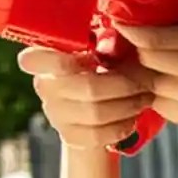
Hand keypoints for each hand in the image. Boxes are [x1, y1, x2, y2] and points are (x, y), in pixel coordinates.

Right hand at [18, 48, 151, 148]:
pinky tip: (132, 118)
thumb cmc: (107, 62)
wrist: (104, 97)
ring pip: (96, 114)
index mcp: (45, 57)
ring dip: (128, 106)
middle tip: (145, 83)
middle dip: (125, 86)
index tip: (95, 57)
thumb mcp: (106, 44)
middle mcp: (45, 86)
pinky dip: (121, 128)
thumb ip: (107, 41)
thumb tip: (111, 44)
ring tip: (144, 98)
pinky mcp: (69, 135)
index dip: (67, 60)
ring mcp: (54, 113)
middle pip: (88, 87)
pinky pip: (97, 136)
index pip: (32, 60)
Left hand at [114, 0, 177, 129]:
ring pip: (145, 80)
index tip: (120, 22)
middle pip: (147, 59)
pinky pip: (151, 99)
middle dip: (135, 48)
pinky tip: (154, 79)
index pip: (157, 39)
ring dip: (137, 68)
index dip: (132, 30)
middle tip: (129, 38)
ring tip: (137, 58)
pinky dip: (147, 89)